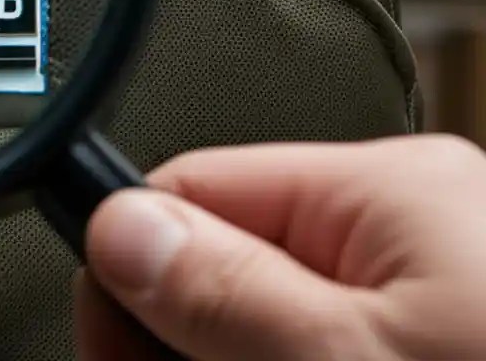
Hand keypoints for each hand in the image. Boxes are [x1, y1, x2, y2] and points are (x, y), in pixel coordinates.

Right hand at [76, 135, 485, 359]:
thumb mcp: (347, 359)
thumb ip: (228, 291)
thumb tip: (118, 227)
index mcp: (389, 191)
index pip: (190, 190)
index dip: (127, 272)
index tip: (107, 348)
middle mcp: (406, 230)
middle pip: (221, 261)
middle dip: (171, 331)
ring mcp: (422, 297)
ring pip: (260, 317)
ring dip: (209, 356)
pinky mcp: (428, 342)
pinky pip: (314, 341)